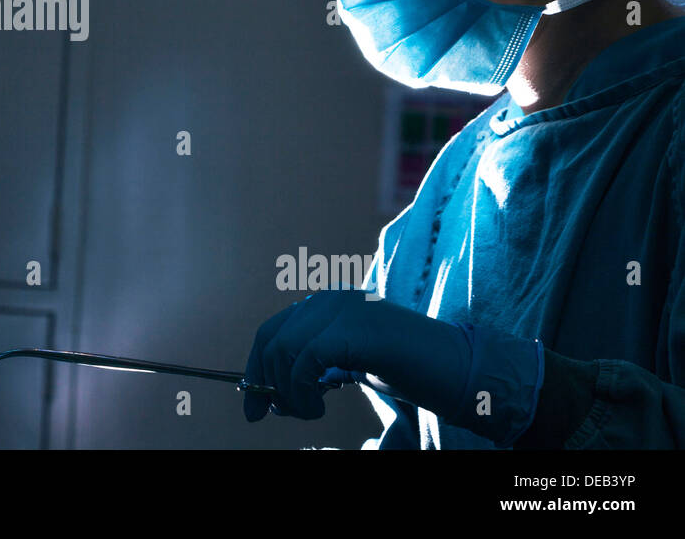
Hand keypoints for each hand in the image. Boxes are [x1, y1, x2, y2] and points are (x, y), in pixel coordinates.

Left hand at [242, 290, 542, 445]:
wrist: (459, 370)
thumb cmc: (411, 372)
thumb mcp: (353, 366)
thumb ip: (316, 370)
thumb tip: (274, 396)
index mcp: (330, 305)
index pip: (273, 330)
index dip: (256, 368)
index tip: (254, 406)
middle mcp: (331, 300)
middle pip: (271, 339)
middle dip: (263, 382)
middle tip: (273, 413)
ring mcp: (343, 310)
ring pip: (283, 350)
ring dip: (287, 391)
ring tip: (310, 411)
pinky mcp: (354, 330)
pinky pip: (304, 360)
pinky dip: (302, 391)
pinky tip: (319, 407)